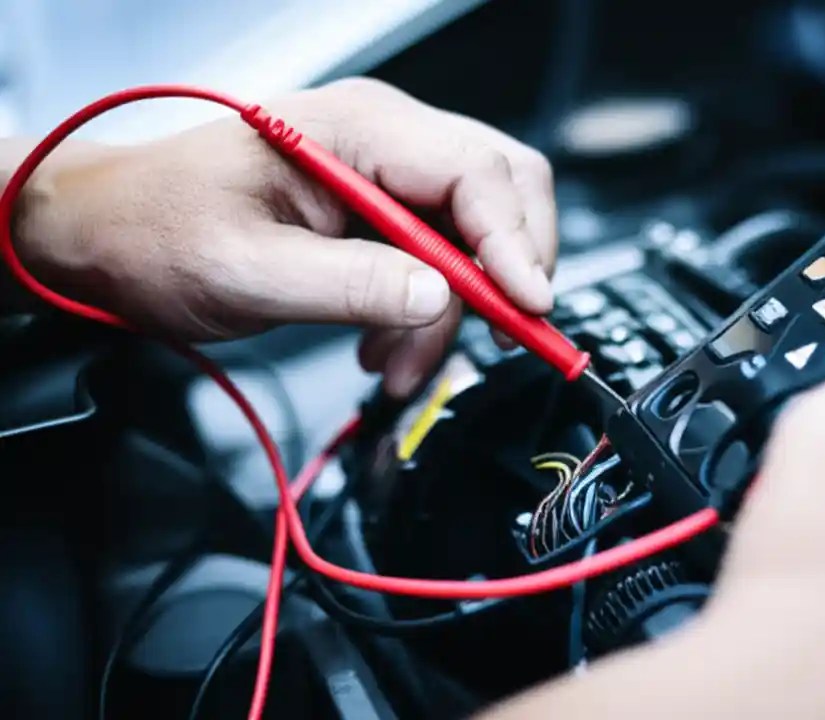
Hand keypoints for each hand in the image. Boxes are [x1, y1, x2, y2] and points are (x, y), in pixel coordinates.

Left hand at [8, 78, 556, 396]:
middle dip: (506, 273)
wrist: (111, 236)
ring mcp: (389, 174)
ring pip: (479, 236)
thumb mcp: (246, 270)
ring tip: (396, 364)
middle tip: (496, 336)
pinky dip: (431, 313)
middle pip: (502, 192)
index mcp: (356, 128)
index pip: (475, 172)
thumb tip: (440, 298)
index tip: (526, 308)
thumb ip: (349, 284)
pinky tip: (386, 345)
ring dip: (457, 311)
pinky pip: (443, 258)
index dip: (512, 242)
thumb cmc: (157, 232)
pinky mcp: (384, 212)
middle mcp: (385, 139)